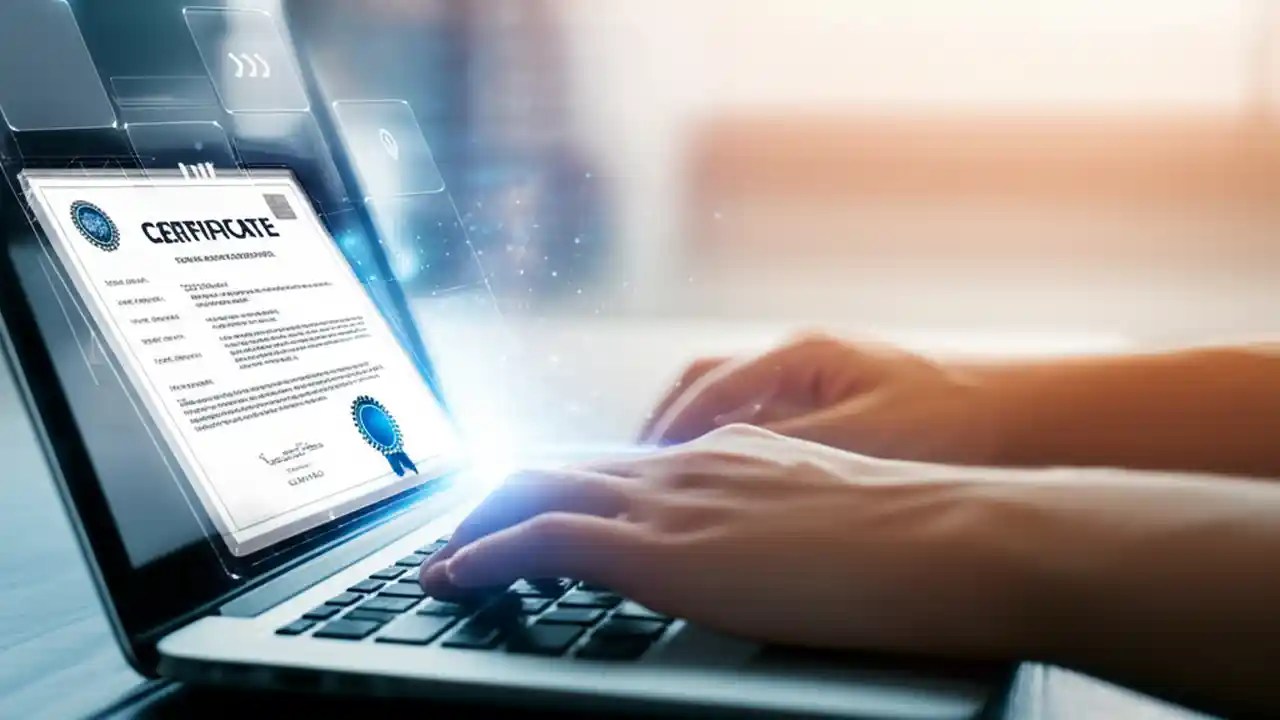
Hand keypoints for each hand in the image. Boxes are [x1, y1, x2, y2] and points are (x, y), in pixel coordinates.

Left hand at [420, 425, 1016, 653]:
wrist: (953, 537)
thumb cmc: (922, 540)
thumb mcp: (837, 521)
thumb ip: (786, 527)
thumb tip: (773, 558)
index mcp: (733, 455)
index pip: (625, 460)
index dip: (570, 480)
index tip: (541, 502)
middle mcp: (690, 464)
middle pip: (568, 462)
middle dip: (508, 492)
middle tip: (471, 525)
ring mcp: (671, 500)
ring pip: (538, 487)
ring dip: (483, 519)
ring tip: (449, 553)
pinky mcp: (657, 548)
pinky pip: (540, 537)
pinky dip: (484, 551)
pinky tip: (454, 575)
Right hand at [642, 333, 1002, 464]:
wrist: (1031, 421)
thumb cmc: (955, 425)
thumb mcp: (863, 442)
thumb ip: (786, 451)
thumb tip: (712, 466)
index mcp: (802, 357)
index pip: (704, 387)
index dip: (662, 432)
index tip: (632, 470)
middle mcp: (802, 361)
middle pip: (705, 385)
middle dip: (665, 429)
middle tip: (636, 477)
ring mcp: (819, 382)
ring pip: (732, 405)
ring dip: (696, 440)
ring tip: (673, 486)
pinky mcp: (838, 410)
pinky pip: (764, 425)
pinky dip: (734, 451)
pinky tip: (734, 489)